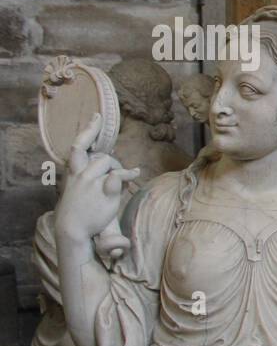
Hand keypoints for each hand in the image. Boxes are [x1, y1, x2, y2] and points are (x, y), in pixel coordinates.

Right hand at [54, 115, 137, 242]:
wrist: (72, 228)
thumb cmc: (78, 208)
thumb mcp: (79, 187)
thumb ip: (90, 173)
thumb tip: (108, 162)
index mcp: (74, 172)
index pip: (79, 146)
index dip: (89, 130)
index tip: (97, 117)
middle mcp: (81, 174)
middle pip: (100, 155)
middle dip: (112, 161)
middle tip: (116, 173)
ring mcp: (92, 182)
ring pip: (109, 163)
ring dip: (119, 170)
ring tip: (119, 184)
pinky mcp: (105, 191)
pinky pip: (118, 176)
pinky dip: (128, 173)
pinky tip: (134, 173)